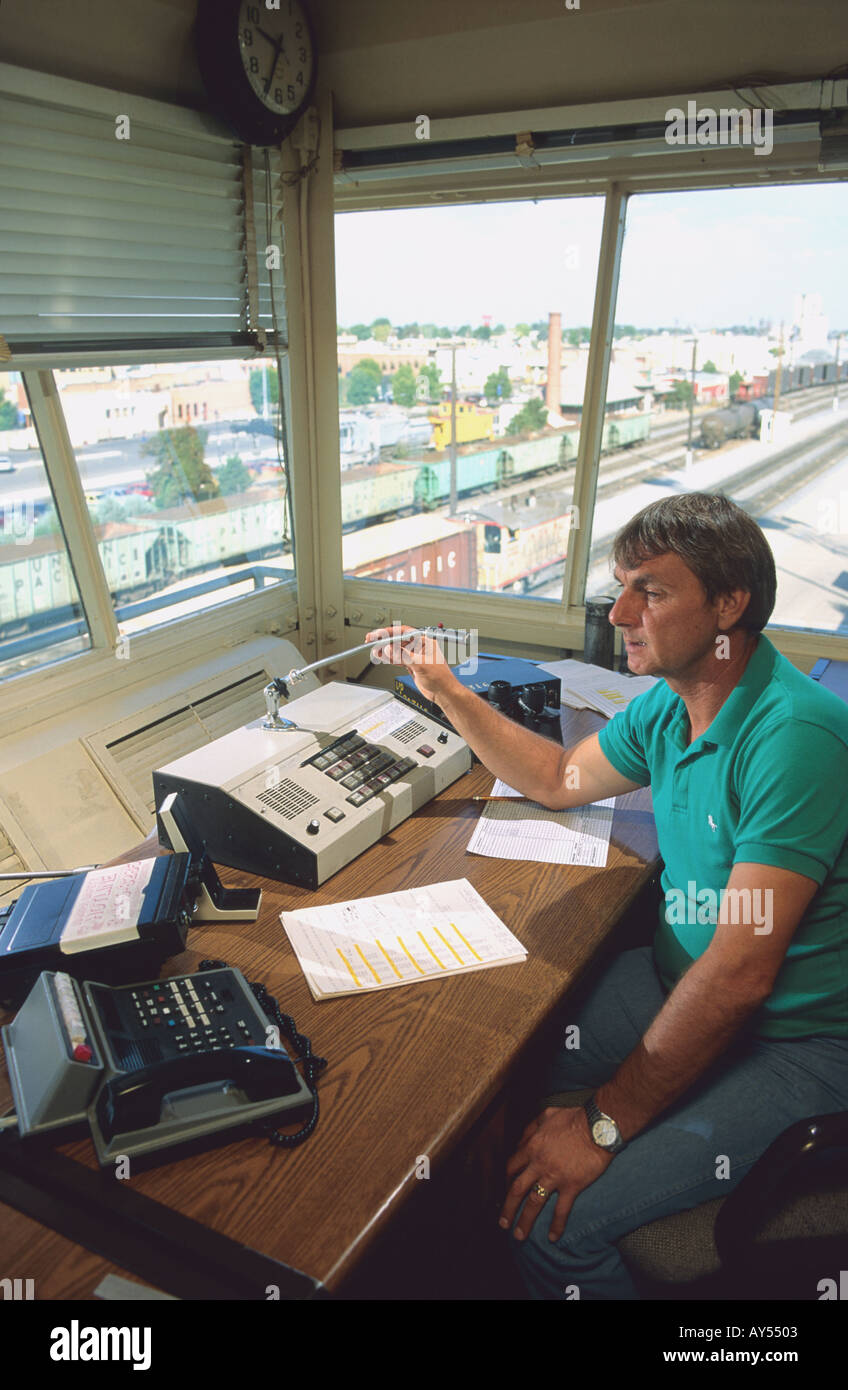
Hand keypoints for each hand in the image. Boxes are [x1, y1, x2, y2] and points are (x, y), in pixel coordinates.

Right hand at [366, 624, 454, 703]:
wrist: (443, 692)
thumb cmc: (441, 678)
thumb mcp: (420, 664)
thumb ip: (404, 656)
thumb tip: (390, 648)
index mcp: (424, 641)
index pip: (404, 632)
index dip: (389, 632)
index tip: (378, 634)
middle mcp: (419, 647)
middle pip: (398, 640)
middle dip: (384, 641)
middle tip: (372, 641)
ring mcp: (415, 656)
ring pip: (396, 650)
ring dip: (385, 650)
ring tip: (374, 649)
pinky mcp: (412, 665)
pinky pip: (397, 659)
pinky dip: (389, 658)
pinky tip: (381, 657)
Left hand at [499, 1106, 612, 1242]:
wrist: (597, 1127)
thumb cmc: (573, 1118)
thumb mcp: (546, 1116)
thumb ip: (531, 1128)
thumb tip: (521, 1140)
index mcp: (532, 1147)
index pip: (512, 1167)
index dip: (506, 1179)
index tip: (506, 1189)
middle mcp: (539, 1164)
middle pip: (517, 1189)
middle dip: (508, 1208)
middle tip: (503, 1222)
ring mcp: (554, 1177)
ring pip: (534, 1202)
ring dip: (525, 1220)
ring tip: (519, 1236)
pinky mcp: (571, 1186)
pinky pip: (561, 1209)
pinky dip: (556, 1225)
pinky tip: (552, 1237)